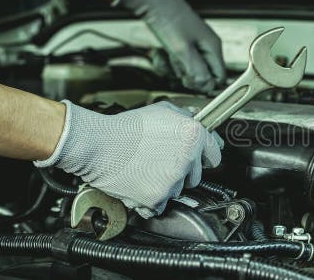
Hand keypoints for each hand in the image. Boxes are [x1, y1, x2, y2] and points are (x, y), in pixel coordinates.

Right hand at [34, 101, 222, 217]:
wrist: (98, 145)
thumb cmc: (126, 128)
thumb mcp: (162, 110)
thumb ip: (185, 118)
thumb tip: (198, 123)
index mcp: (193, 135)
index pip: (215, 154)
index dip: (206, 156)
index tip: (202, 159)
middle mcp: (188, 159)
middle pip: (196, 176)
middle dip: (183, 171)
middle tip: (162, 162)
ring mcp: (174, 180)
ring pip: (178, 190)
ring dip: (166, 184)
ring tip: (146, 169)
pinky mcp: (158, 197)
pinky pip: (162, 204)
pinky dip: (153, 199)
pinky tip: (141, 182)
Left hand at [114, 0, 225, 91]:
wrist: (153, 1)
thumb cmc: (169, 21)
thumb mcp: (182, 50)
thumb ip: (196, 70)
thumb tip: (207, 85)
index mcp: (213, 47)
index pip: (219, 76)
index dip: (205, 84)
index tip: (190, 81)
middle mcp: (207, 47)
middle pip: (204, 75)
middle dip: (189, 76)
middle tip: (178, 71)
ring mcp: (195, 45)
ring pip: (190, 70)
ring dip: (176, 69)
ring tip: (167, 57)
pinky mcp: (184, 45)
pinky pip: (180, 62)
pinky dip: (170, 62)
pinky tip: (163, 54)